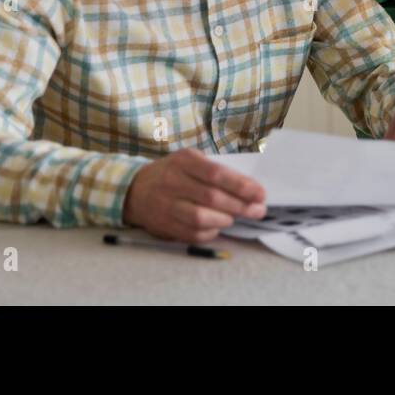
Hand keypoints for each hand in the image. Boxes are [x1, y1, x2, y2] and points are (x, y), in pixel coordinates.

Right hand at [122, 148, 265, 243]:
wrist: (134, 190)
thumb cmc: (172, 173)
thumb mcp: (190, 161)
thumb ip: (215, 171)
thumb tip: (249, 189)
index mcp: (184, 161)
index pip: (217, 174)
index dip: (241, 186)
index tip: (260, 194)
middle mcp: (172, 181)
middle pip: (211, 197)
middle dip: (240, 206)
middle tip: (258, 210)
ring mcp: (166, 205)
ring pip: (201, 218)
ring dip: (225, 220)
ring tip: (235, 217)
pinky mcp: (163, 225)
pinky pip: (191, 234)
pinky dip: (210, 233)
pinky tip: (218, 227)